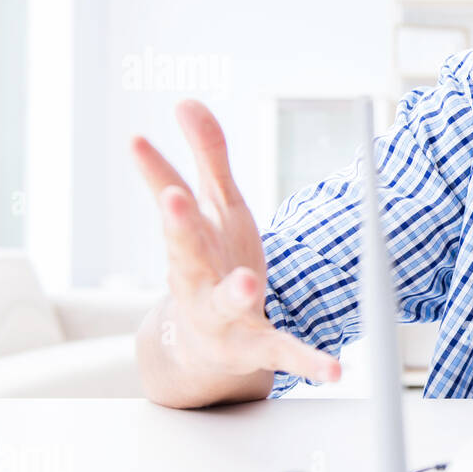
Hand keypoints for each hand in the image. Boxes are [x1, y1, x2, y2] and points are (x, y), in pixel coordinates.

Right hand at [131, 100, 341, 383]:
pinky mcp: (254, 346)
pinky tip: (333, 371)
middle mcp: (197, 278)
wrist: (202, 347)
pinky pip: (283, 353)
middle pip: (184, 250)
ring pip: (227, 302)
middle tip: (172, 198)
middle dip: (178, 223)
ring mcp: (223, 315)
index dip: (156, 171)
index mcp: (190, 243)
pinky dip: (308, 362)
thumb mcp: (215, 211)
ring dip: (235, 290)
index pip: (171, 201)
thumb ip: (205, 158)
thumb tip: (186, 101)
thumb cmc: (212, 265)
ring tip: (247, 280)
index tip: (139, 140)